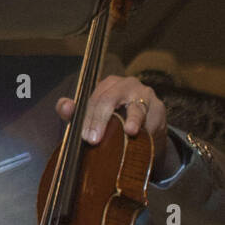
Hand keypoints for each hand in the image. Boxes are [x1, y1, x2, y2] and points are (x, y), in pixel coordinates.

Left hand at [56, 76, 170, 174]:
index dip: (88, 118)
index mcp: (108, 84)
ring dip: (132, 120)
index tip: (84, 136)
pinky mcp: (159, 108)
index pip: (93, 99)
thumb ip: (74, 112)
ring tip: (129, 131)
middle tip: (94, 140)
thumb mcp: (92, 116)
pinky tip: (142, 137)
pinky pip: (153, 119)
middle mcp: (126, 85)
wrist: (144, 130)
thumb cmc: (113, 119)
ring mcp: (144, 95)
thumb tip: (64, 106)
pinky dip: (146, 130)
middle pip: (109, 100)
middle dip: (100, 120)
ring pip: (135, 108)